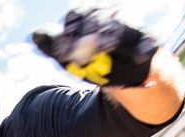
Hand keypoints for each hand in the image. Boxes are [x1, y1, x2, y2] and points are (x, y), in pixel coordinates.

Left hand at [32, 8, 156, 87]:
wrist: (126, 74)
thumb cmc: (96, 61)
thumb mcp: (71, 57)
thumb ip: (53, 46)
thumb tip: (34, 34)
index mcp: (90, 16)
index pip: (78, 13)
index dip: (69, 30)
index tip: (62, 51)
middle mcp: (112, 15)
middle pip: (98, 16)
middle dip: (87, 33)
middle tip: (79, 53)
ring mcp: (132, 26)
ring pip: (121, 25)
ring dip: (111, 36)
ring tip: (103, 48)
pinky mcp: (150, 40)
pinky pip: (148, 40)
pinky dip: (143, 48)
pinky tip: (138, 57)